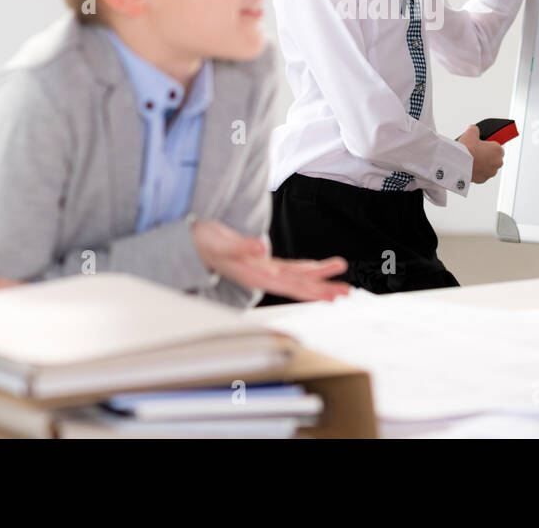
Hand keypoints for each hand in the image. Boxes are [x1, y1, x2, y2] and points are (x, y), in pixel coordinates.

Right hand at [190, 219, 349, 302]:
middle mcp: (262, 276)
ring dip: (320, 278)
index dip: (311, 291)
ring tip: (342, 277)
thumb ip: (241, 247)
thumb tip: (262, 248)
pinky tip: (322, 267)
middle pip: (298, 285)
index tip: (329, 295)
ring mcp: (265, 271)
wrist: (193, 243)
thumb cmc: (202, 243)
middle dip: (322, 289)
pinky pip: (291, 267)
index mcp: (254, 274)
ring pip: (298, 276)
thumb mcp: (219, 242)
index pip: (289, 285)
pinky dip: (308, 267)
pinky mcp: (264, 263)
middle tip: (345, 292)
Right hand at [458, 124, 503, 183]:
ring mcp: (490, 172)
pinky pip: (481, 174)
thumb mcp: (470, 133)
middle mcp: (497, 162)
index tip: (483, 146)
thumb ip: (475, 130)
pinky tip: (469, 167)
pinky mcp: (483, 179)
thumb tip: (473, 129)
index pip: (498, 148)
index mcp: (498, 150)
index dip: (489, 147)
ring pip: (488, 168)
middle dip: (487, 156)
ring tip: (472, 160)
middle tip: (476, 152)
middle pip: (494, 158)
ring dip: (482, 165)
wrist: (457, 163)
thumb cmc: (466, 149)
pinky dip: (477, 172)